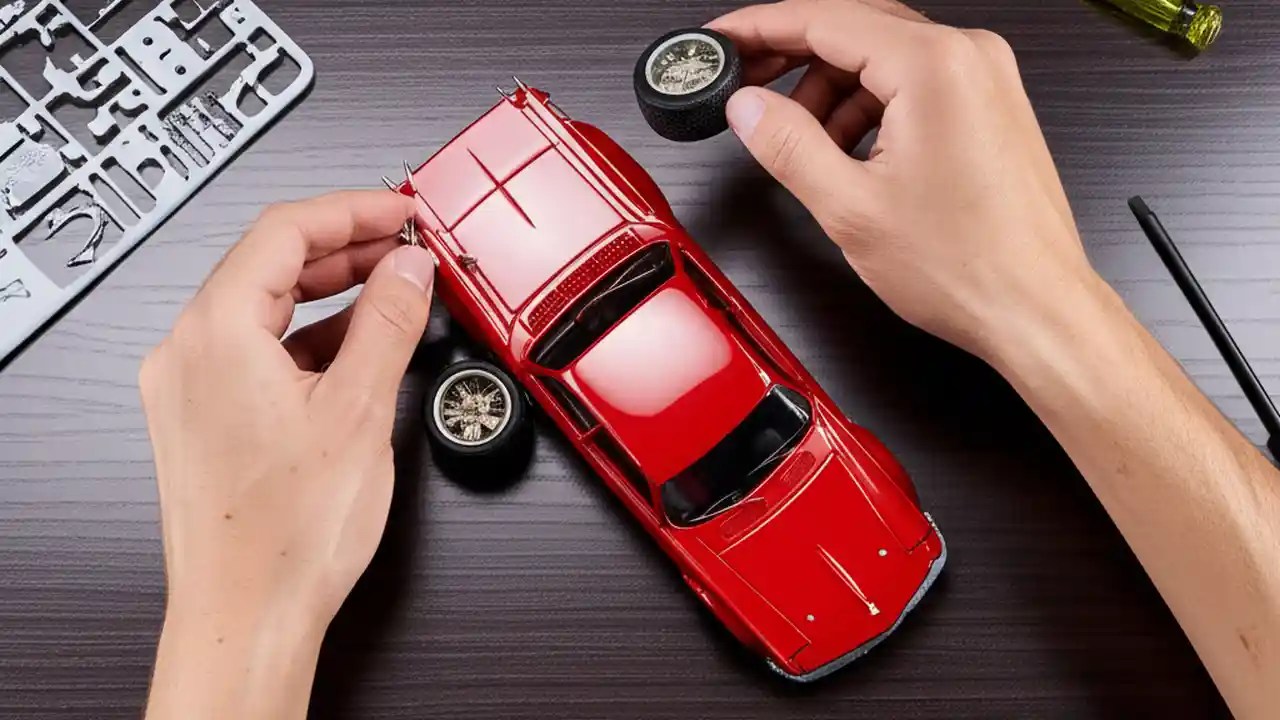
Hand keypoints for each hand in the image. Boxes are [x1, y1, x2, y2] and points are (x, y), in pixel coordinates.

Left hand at [141, 191, 433, 719]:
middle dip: (345, 247)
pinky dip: (310, 337)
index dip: (352, 209)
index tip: (400, 209)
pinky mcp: (202, 419)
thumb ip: (389, 321)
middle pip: (269, 264)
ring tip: (392, 289)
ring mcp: (189, 387)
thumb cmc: (285, 537)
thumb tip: (408, 268)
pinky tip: (356, 345)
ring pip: (264, 307)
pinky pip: (257, 350)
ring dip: (330, 292)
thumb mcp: (361, 410)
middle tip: (405, 242)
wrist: (246, 618)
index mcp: (215, 334)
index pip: (283, 231)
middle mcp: (187, 353)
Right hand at [710, 0, 1091, 359]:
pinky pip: (913, 86)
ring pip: (882, 60)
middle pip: (854, 29)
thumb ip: (787, 145)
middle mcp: (968, 58)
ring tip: (803, 146)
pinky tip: (845, 153)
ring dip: (831, 93)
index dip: (761, 27)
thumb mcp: (849, 207)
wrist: (1035, 308)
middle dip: (792, 60)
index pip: (825, 18)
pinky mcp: (989, 107)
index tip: (723, 40)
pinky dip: (869, 110)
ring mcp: (985, 80)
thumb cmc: (969, 266)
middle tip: (743, 86)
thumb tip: (748, 107)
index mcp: (934, 67)